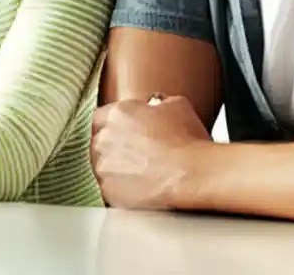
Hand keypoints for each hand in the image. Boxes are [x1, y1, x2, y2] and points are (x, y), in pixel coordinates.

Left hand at [91, 95, 211, 209]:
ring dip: (117, 167)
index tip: (127, 131)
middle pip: (101, 141)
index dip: (116, 124)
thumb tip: (155, 107)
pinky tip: (141, 187)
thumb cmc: (188, 141)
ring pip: (103, 165)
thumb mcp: (177, 105)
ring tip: (142, 172)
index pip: (102, 116)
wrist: (193, 175)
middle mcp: (104, 138)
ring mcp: (103, 166)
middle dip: (115, 146)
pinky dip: (122, 188)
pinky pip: (110, 188)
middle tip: (137, 154)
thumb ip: (157, 103)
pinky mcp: (109, 191)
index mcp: (117, 114)